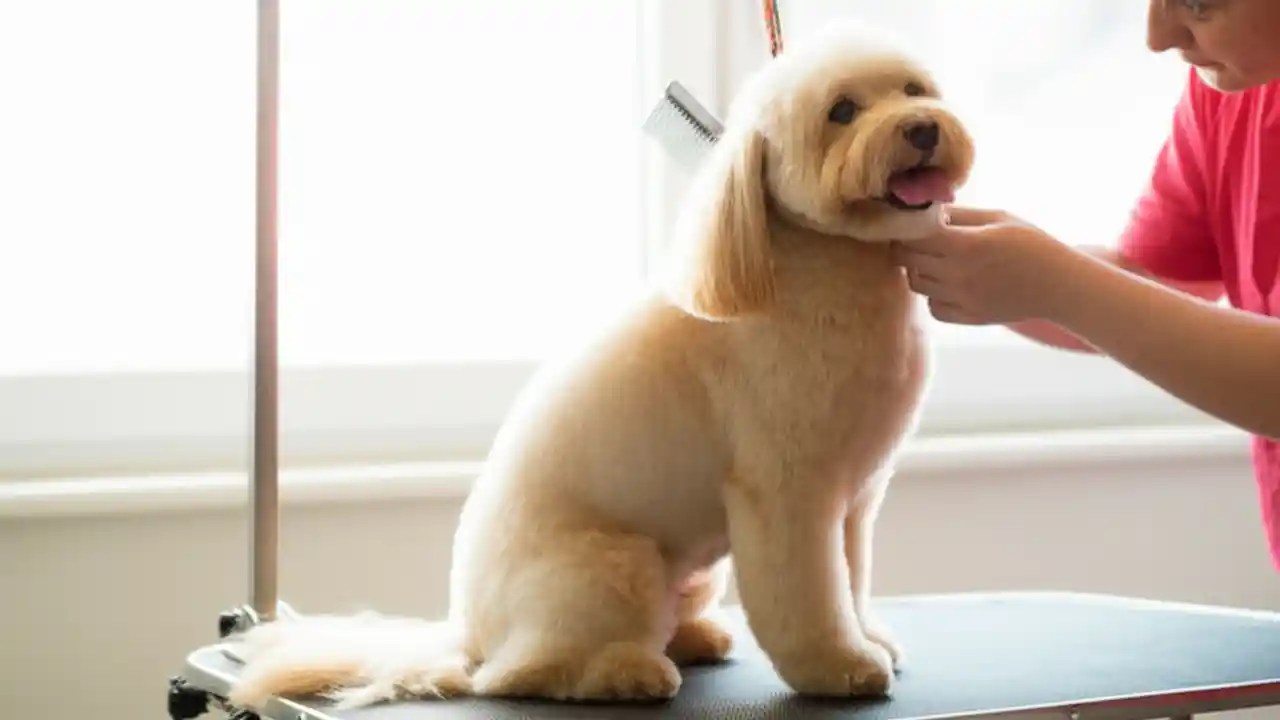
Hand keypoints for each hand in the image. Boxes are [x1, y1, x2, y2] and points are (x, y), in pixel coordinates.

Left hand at [891, 206, 1072, 324]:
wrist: (1059, 284)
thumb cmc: (1031, 244)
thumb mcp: (998, 217)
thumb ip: (960, 214)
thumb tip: (926, 209)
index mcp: (967, 244)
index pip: (914, 235)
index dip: (907, 226)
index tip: (911, 221)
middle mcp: (959, 274)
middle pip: (908, 259)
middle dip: (907, 245)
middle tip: (917, 238)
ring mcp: (962, 299)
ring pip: (916, 283)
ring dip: (917, 269)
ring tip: (933, 259)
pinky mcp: (968, 317)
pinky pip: (933, 307)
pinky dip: (933, 295)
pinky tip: (947, 283)